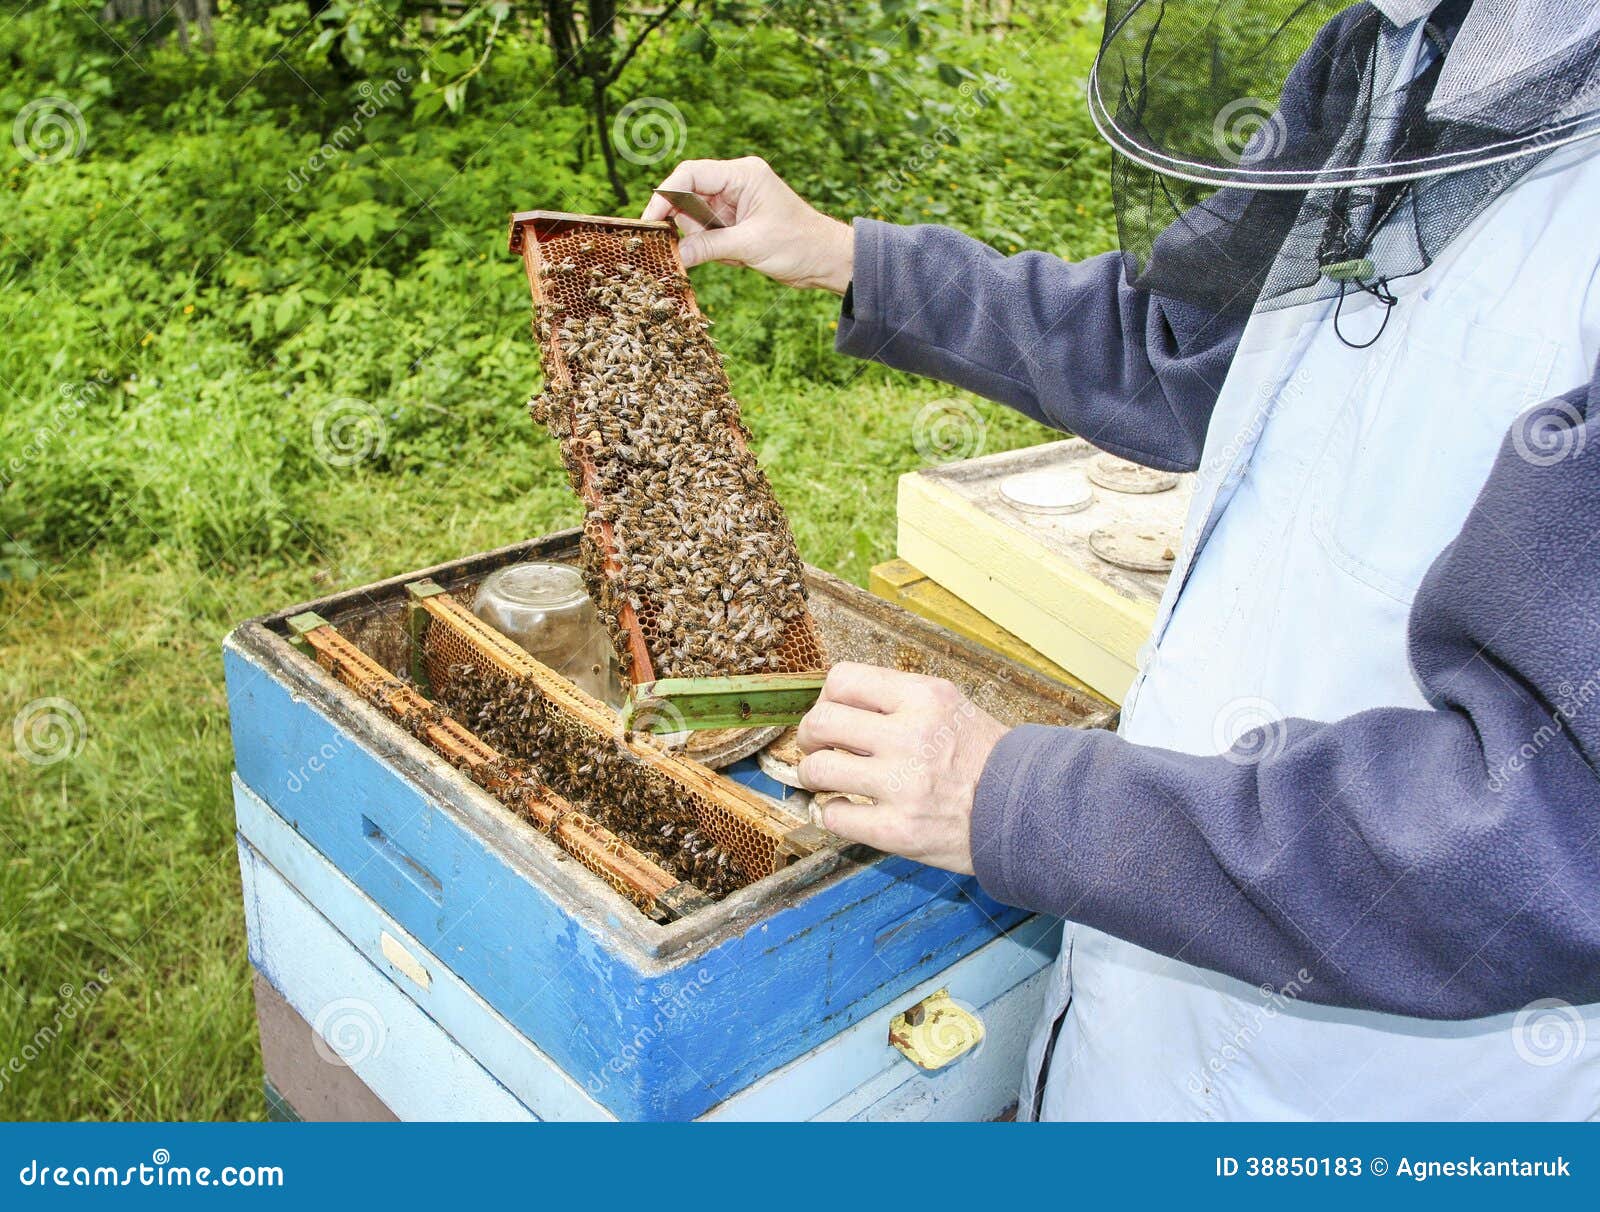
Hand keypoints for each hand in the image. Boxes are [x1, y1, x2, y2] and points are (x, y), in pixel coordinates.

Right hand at [640, 156, 853, 293]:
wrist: (825, 260)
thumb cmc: (799, 244)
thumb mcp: (750, 245)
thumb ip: (708, 246)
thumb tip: (675, 253)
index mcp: (742, 174)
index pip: (691, 174)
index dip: (666, 194)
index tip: (652, 220)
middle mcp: (736, 183)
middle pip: (688, 196)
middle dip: (685, 223)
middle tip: (686, 248)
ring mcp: (734, 203)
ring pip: (695, 217)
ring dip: (701, 239)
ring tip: (729, 254)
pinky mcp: (735, 222)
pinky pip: (707, 232)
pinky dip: (711, 247)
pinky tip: (734, 256)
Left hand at [795, 663, 1009, 873]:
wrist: (1025, 810)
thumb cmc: (982, 758)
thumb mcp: (949, 706)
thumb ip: (898, 700)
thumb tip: (836, 703)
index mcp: (923, 697)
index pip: (842, 679)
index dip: (826, 699)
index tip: (832, 714)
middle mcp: (911, 736)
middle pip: (821, 721)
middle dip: (809, 736)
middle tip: (817, 748)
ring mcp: (903, 784)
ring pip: (818, 768)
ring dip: (814, 775)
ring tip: (828, 781)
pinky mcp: (899, 829)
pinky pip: (835, 816)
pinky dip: (833, 813)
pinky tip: (850, 810)